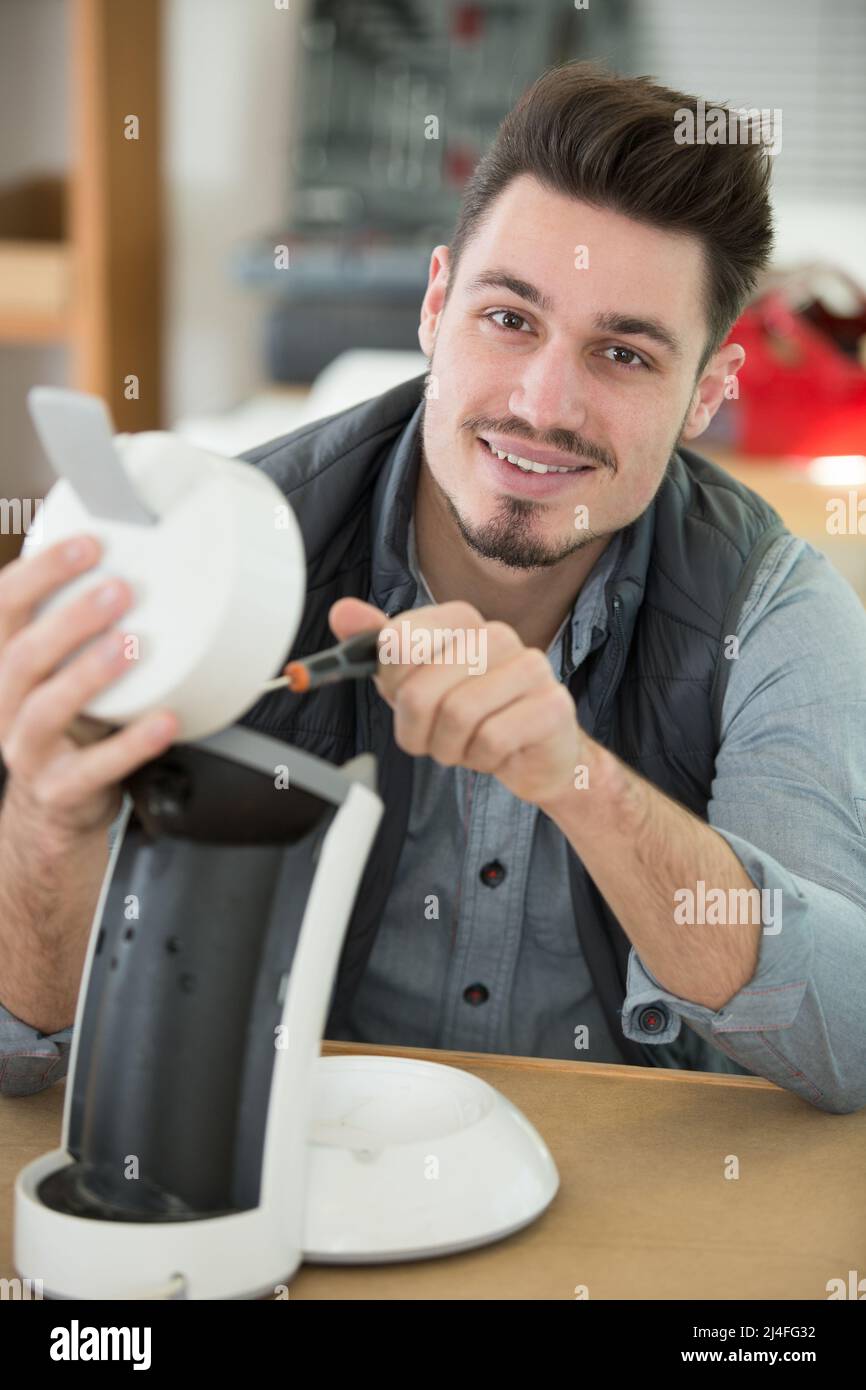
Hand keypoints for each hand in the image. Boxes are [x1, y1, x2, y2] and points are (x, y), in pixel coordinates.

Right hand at [0, 533, 178, 837]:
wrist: (54, 806)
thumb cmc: (66, 726)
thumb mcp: (57, 673)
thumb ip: (74, 630)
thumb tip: (129, 563)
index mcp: (3, 665)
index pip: (4, 607)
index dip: (40, 572)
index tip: (86, 544)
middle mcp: (4, 704)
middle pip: (21, 655)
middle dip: (69, 618)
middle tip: (118, 590)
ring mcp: (28, 750)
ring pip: (47, 708)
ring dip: (90, 672)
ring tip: (131, 646)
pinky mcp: (60, 789)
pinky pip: (96, 767)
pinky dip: (133, 743)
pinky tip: (165, 722)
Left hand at [329, 596, 584, 811]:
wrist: (534, 753)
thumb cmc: (472, 713)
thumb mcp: (414, 681)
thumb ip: (376, 647)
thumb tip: (341, 613)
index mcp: (460, 619)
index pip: (399, 643)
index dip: (393, 685)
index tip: (404, 697)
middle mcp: (497, 634)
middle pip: (423, 689)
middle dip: (419, 728)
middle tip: (435, 735)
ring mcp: (531, 667)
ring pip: (458, 716)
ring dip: (450, 747)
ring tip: (466, 744)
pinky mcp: (552, 705)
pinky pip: (492, 739)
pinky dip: (481, 758)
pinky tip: (494, 752)